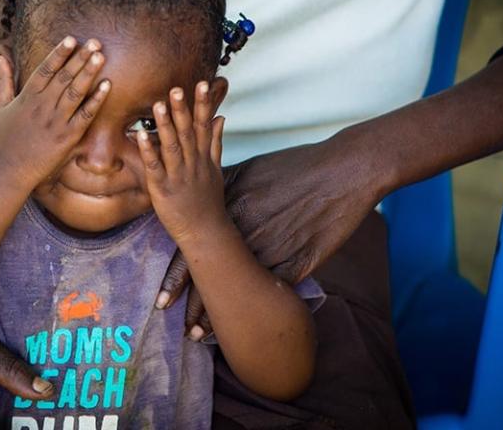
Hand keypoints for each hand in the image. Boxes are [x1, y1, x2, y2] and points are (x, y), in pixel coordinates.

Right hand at [0, 36, 109, 188]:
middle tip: (95, 42)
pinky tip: (107, 85)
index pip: (46, 69)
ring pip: (76, 91)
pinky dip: (96, 100)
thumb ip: (3, 80)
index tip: (71, 39)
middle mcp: (43, 106)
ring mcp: (56, 121)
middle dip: (80, 57)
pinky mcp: (68, 137)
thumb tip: (1, 56)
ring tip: (100, 56)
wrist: (10, 169)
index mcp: (27, 97)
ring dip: (89, 72)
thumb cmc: (5, 138)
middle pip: (64, 76)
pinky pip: (85, 115)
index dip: (59, 53)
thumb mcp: (0, 106)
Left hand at [136, 82, 226, 241]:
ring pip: (172, 146)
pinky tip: (140, 135)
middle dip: (182, 109)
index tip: (202, 83)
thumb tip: (221, 117)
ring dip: (165, 125)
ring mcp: (178, 176)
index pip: (205, 125)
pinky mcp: (163, 189)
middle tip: (176, 88)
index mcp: (204, 157)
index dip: (203, 104)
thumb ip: (215, 142)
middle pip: (188, 132)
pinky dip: (148, 151)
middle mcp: (193, 163)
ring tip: (158, 104)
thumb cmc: (208, 200)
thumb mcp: (216, 169)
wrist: (206, 232)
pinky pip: (155, 167)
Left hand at [155, 130, 382, 337]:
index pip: (193, 252)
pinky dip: (260, 313)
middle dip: (193, 306)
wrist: (340, 170)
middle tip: (176, 326)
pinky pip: (275, 295)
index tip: (162, 299)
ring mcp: (273, 250)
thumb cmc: (292, 167)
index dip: (176, 279)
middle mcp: (246, 235)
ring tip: (199, 337)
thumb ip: (219, 187)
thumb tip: (195, 195)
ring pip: (240, 292)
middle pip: (212, 278)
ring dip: (220, 318)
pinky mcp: (300, 262)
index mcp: (230, 213)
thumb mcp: (247, 170)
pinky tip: (247, 330)